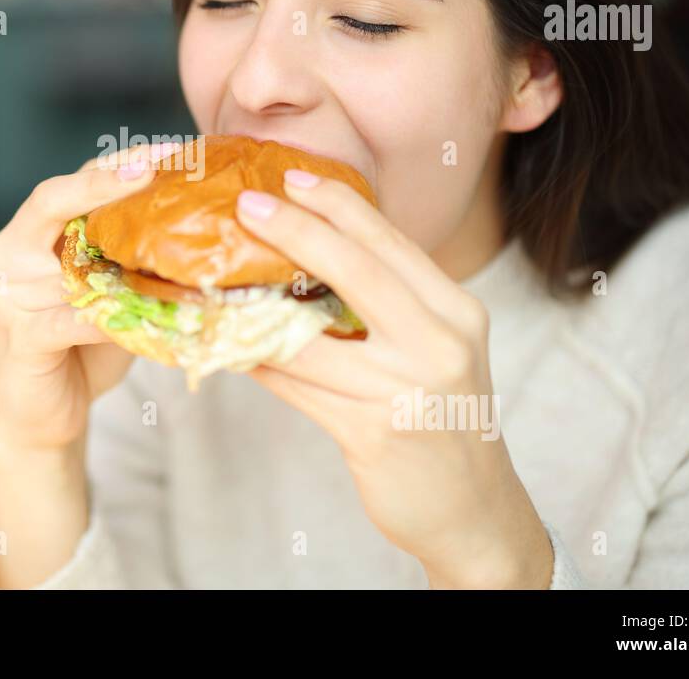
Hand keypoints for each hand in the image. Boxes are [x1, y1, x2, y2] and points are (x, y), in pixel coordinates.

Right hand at [0, 140, 182, 452]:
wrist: (48, 414)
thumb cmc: (86, 344)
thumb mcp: (115, 290)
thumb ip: (134, 256)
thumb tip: (203, 222)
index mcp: (36, 231)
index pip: (77, 181)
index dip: (120, 162)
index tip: (169, 149)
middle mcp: (14, 252)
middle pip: (52, 200)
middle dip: (104, 181)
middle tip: (153, 166)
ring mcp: (10, 295)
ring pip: (56, 259)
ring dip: (109, 251)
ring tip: (158, 237)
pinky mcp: (20, 339)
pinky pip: (62, 320)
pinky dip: (99, 318)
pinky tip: (134, 313)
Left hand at [234, 170, 553, 588]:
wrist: (473, 509)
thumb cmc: (441, 415)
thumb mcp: (437, 348)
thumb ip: (392, 302)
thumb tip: (311, 250)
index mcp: (457, 311)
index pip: (392, 243)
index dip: (339, 206)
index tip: (293, 178)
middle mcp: (440, 344)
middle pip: (358, 271)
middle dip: (297, 231)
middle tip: (247, 205)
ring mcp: (406, 390)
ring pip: (311, 337)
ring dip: (256, 307)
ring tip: (215, 279)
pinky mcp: (373, 432)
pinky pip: (298, 387)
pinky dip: (259, 361)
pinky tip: (230, 344)